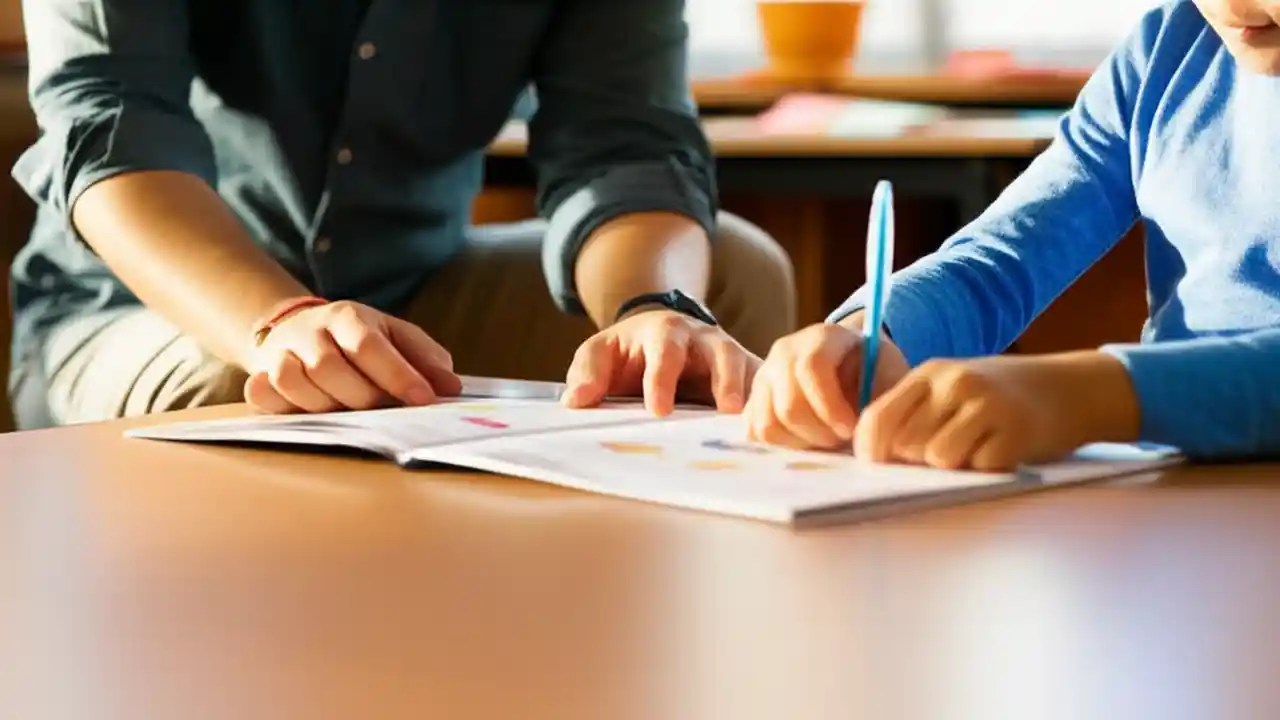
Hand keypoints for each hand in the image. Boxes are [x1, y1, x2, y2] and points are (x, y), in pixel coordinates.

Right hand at [244, 300, 461, 413]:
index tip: (424, 399)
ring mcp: (281, 353)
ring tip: (349, 413)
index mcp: (349, 316)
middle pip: (330, 367)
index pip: (370, 345)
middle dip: (363, 397)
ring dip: (325, 406)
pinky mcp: (261, 375)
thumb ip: (425, 358)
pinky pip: (261, 393)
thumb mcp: (395, 336)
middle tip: (385, 413)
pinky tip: (304, 411)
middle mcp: (311, 331)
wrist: (297, 328)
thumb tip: (451, 387)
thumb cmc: (359, 339)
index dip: (398, 375)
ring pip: (293, 382)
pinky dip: (279, 405)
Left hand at [562, 310, 759, 415]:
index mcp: (666, 332)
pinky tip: (773, 431)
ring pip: (749, 368)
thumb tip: (575, 402)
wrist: (660, 335)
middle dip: (725, 379)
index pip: (666, 352)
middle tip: (727, 409)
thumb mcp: (601, 352)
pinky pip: (764, 387)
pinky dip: (769, 406)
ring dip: (753, 395)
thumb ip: (587, 373)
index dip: (663, 379)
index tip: (658, 410)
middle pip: (721, 353)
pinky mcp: (748, 375)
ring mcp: (731, 356)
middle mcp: (704, 340)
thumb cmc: (629, 352)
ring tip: (754, 424)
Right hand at [745, 321, 909, 449]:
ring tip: (825, 439)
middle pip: (789, 405)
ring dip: (800, 443)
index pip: (812, 368)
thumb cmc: (873, 373)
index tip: (851, 428)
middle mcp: (785, 352)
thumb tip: (865, 430)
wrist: (852, 368)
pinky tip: (806, 441)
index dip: (830, 406)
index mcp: (821, 337)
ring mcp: (764, 377)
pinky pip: (756, 434)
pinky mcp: (753, 401)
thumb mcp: (889, 374)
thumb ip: (883, 395)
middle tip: (842, 439)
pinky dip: (781, 446)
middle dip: (819, 433)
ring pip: (768, 425)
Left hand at [855, 352, 1139, 470]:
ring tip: (974, 451)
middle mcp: (955, 384)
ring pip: (939, 459)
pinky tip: (1002, 452)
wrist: (1071, 387)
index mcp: (931, 374)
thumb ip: (915, 412)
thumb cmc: (1000, 395)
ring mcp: (987, 406)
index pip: (878, 417)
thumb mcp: (952, 388)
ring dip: (952, 467)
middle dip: (916, 461)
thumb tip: (875, 456)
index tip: (876, 465)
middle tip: (944, 454)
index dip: (870, 449)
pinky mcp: (1016, 432)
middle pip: (906, 444)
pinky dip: (986, 470)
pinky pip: (979, 468)